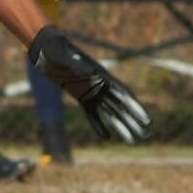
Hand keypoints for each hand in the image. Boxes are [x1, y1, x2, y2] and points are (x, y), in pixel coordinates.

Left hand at [29, 26, 150, 142]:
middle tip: (145, 135)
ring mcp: (92, 92)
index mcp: (100, 75)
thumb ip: (75, 66)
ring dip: (121, 127)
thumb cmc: (55, 51)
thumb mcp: (64, 57)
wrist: (46, 50)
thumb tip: (88, 74)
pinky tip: (107, 138)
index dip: (134, 106)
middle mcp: (100, 85)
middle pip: (120, 106)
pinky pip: (93, 114)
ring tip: (133, 141)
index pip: (122, 93)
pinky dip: (100, 126)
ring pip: (110, 113)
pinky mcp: (82, 97)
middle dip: (133, 121)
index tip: (146, 120)